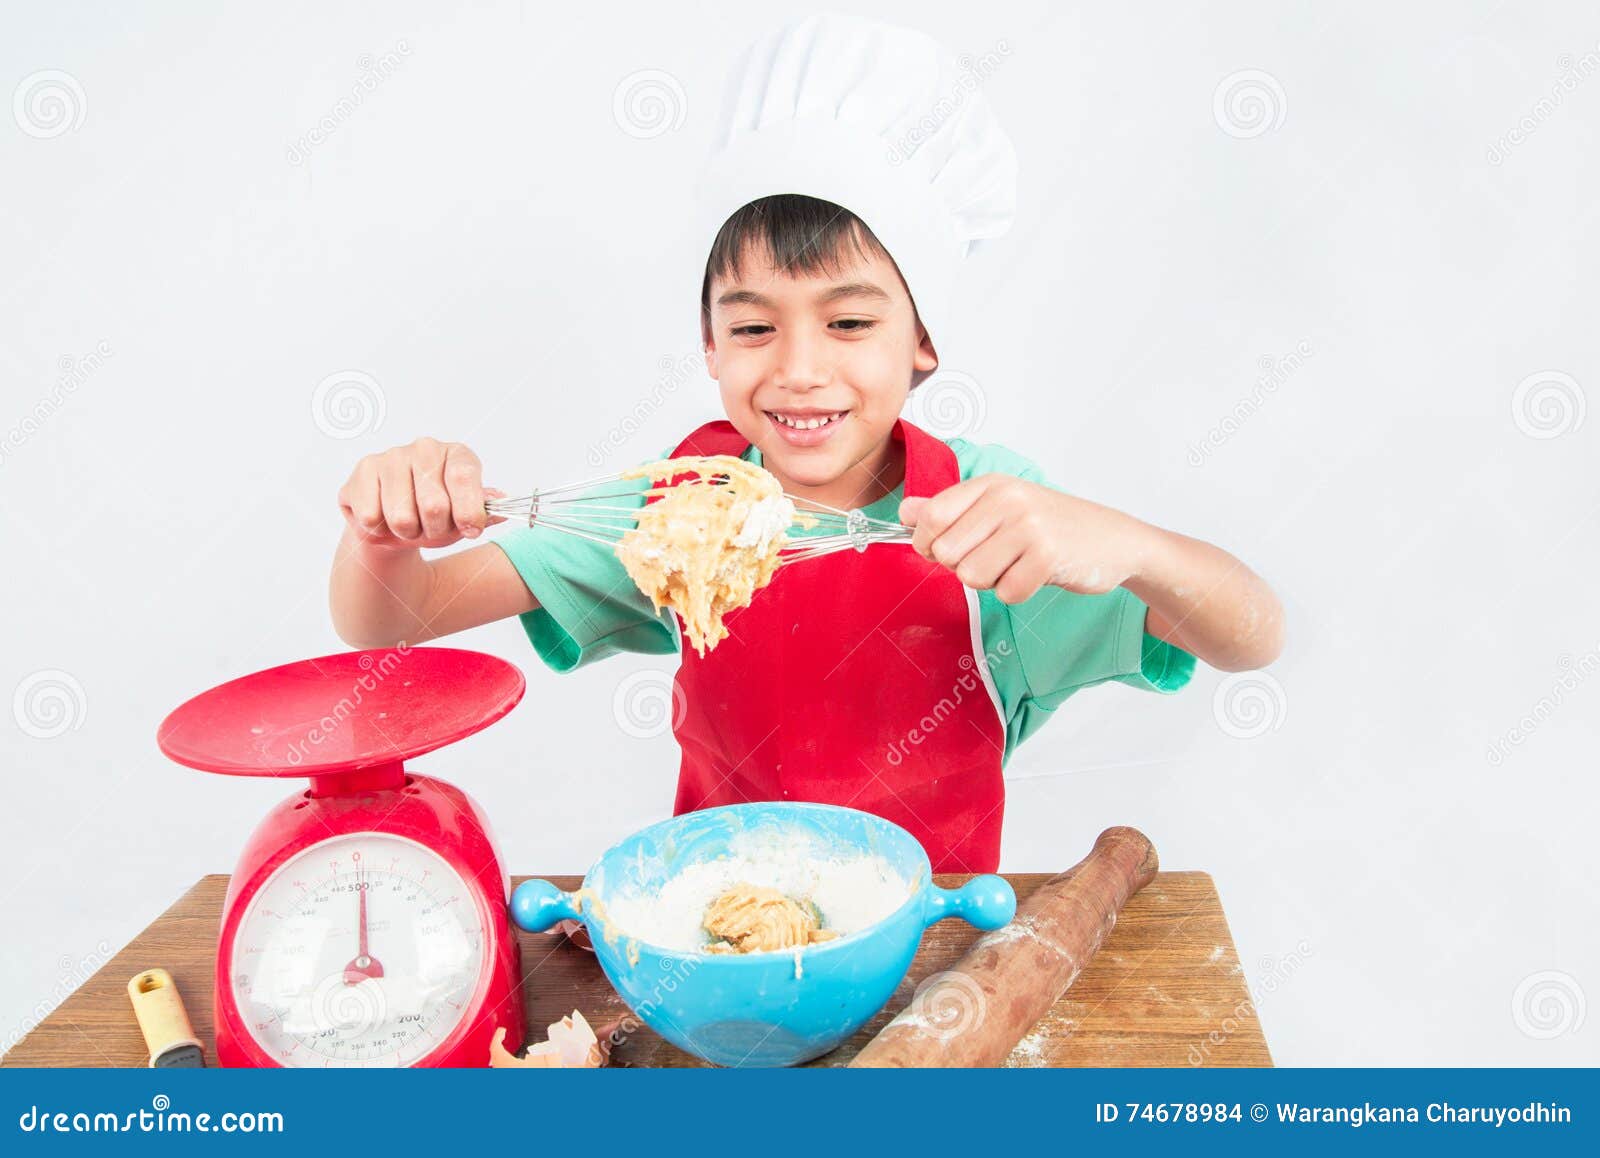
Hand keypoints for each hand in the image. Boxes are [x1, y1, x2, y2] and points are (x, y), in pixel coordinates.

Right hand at [337, 438, 504, 549]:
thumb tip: (503, 508)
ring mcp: (392, 456)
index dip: (468, 510)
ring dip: (407, 533)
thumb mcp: (464, 519)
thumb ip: (484, 514)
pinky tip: (383, 518)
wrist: (393, 524)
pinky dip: (380, 531)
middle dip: (435, 530)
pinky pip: (372, 518)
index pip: (464, 477)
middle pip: (434, 505)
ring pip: (401, 517)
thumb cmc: (435, 518)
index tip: (470, 529)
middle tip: (432, 529)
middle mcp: (425, 448)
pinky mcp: (363, 471)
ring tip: (408, 525)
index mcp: (457, 454)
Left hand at [898, 474, 1150, 602]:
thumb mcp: (999, 507)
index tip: (945, 549)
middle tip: (994, 558)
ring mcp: (1029, 527)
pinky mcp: (1048, 557)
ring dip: (991, 581)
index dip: (927, 543)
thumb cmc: (1052, 525)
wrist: (1114, 540)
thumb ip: (950, 509)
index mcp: (991, 485)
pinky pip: (1006, 592)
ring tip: (1016, 565)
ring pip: (972, 576)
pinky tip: (1037, 574)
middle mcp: (1008, 500)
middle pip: (946, 553)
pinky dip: (1018, 591)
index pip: (931, 517)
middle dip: (963, 566)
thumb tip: (904, 512)